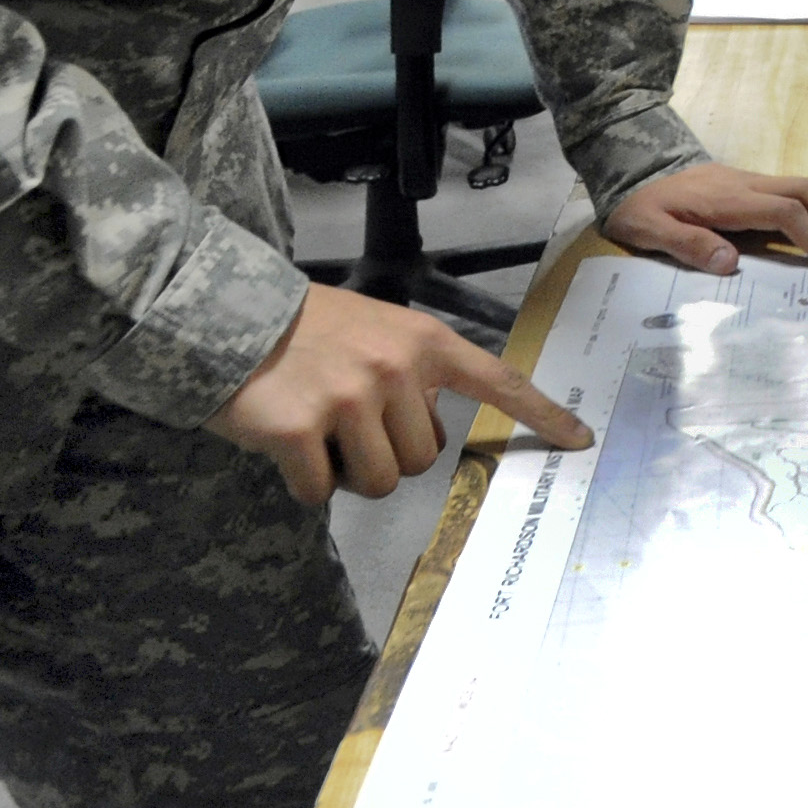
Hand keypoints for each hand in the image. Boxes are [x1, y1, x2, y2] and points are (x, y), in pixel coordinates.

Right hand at [208, 283, 593, 504]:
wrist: (228, 316)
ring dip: (350, 473)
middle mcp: (395, 369)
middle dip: (390, 455)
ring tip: (321, 432)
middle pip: (425, 458)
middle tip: (351, 425)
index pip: (498, 381)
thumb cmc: (307, 330)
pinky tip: (286, 445)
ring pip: (381, 482)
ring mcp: (348, 400)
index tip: (580, 440)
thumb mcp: (377, 331)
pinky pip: (321, 492)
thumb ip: (413, 372)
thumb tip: (429, 433)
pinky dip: (305, 483)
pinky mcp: (299, 431)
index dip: (542, 414)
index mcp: (423, 343)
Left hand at [605, 161, 807, 272]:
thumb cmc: (640, 207)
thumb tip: (732, 263)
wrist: (633, 172)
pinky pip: (802, 194)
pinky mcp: (757, 188)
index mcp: (727, 197)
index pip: (785, 211)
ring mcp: (756, 182)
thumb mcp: (647, 229)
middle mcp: (750, 184)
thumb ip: (687, 244)